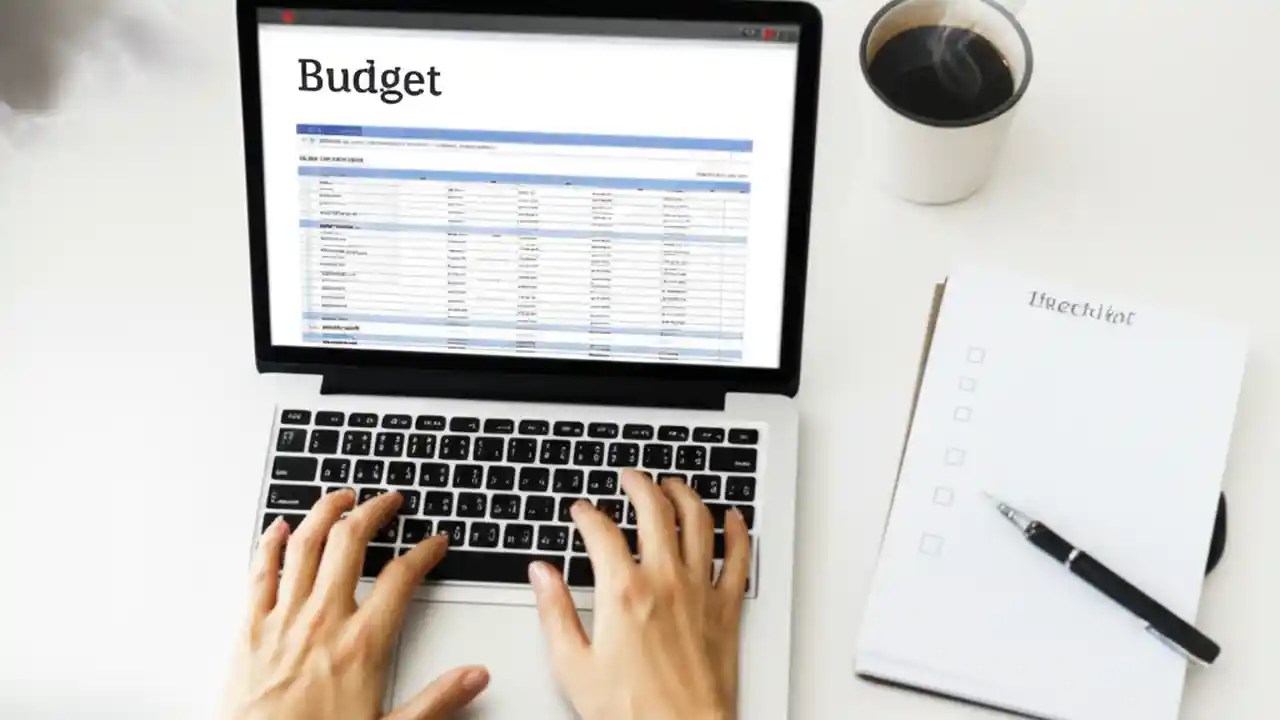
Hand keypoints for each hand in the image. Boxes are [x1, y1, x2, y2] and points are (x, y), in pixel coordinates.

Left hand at [224, 489, 488, 719]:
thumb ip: (436, 701)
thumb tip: (475, 677)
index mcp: (362, 644)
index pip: (402, 578)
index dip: (424, 553)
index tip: (434, 543)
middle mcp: (323, 620)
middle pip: (351, 543)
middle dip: (374, 512)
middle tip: (389, 500)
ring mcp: (283, 620)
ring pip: (305, 546)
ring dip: (325, 512)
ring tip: (341, 496)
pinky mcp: (250, 630)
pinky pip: (260, 573)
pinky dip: (269, 544)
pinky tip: (277, 528)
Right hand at [529, 470, 751, 719]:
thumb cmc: (632, 713)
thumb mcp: (573, 665)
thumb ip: (555, 612)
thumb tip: (541, 575)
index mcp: (622, 592)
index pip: (601, 531)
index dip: (587, 513)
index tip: (581, 510)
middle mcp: (664, 581)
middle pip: (654, 509)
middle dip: (639, 484)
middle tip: (630, 477)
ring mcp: (700, 591)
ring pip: (698, 522)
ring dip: (684, 494)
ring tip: (673, 485)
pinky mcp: (726, 608)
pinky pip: (739, 557)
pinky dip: (737, 531)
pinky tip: (732, 518)